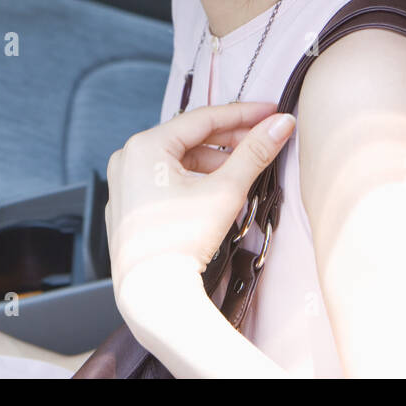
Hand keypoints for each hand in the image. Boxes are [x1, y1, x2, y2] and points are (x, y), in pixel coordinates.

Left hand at [104, 101, 295, 323]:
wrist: (154, 294)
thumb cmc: (183, 241)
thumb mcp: (225, 190)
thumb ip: (254, 152)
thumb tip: (282, 124)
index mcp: (145, 146)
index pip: (203, 119)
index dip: (243, 114)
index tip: (271, 111)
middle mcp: (127, 159)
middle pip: (188, 139)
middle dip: (229, 140)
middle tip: (263, 139)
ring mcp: (123, 184)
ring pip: (176, 161)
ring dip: (212, 162)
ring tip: (243, 170)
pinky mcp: (127, 208)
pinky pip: (162, 181)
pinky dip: (191, 180)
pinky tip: (215, 189)